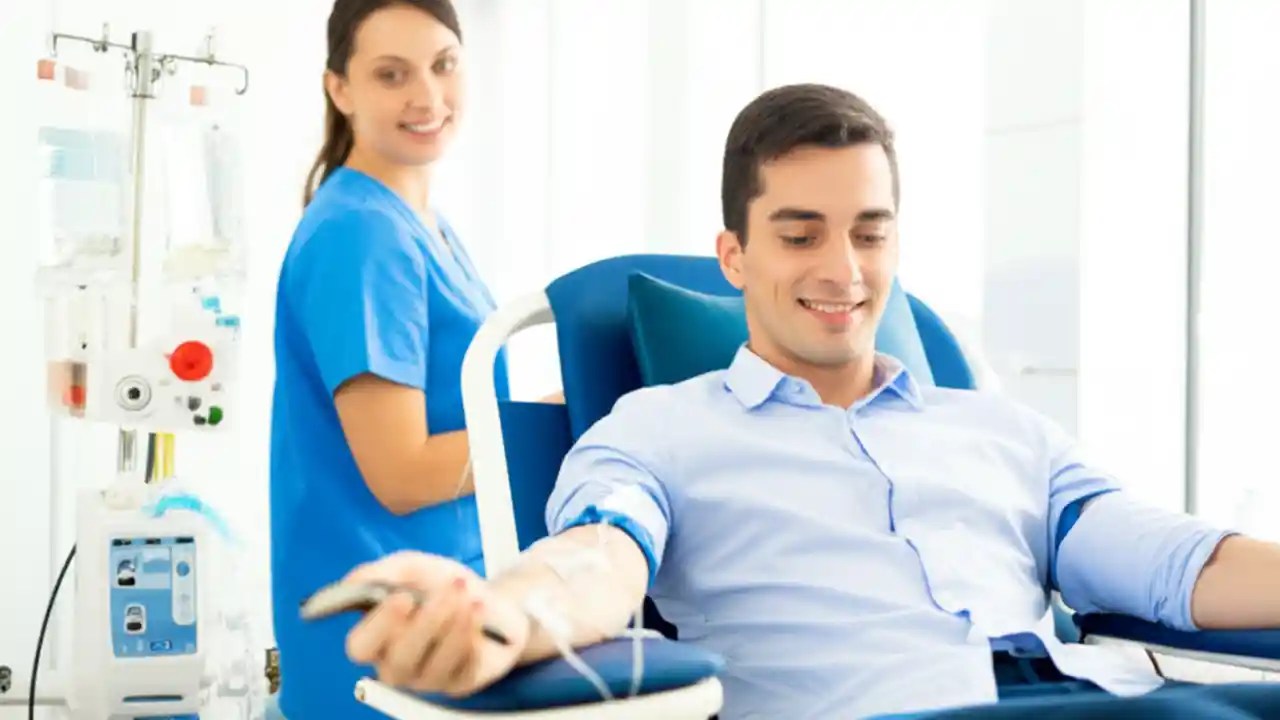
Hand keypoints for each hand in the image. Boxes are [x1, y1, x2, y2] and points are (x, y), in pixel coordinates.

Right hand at [342, 551, 530, 696]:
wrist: (485, 596)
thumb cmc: (437, 584)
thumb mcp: (407, 567)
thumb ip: (377, 573)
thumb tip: (351, 584)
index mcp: (375, 639)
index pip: (361, 648)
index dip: (379, 627)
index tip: (403, 598)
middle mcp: (397, 665)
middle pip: (400, 662)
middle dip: (428, 622)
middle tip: (451, 590)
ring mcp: (428, 678)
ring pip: (434, 668)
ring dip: (455, 626)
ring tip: (469, 596)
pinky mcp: (459, 681)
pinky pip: (463, 668)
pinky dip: (472, 635)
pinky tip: (478, 609)